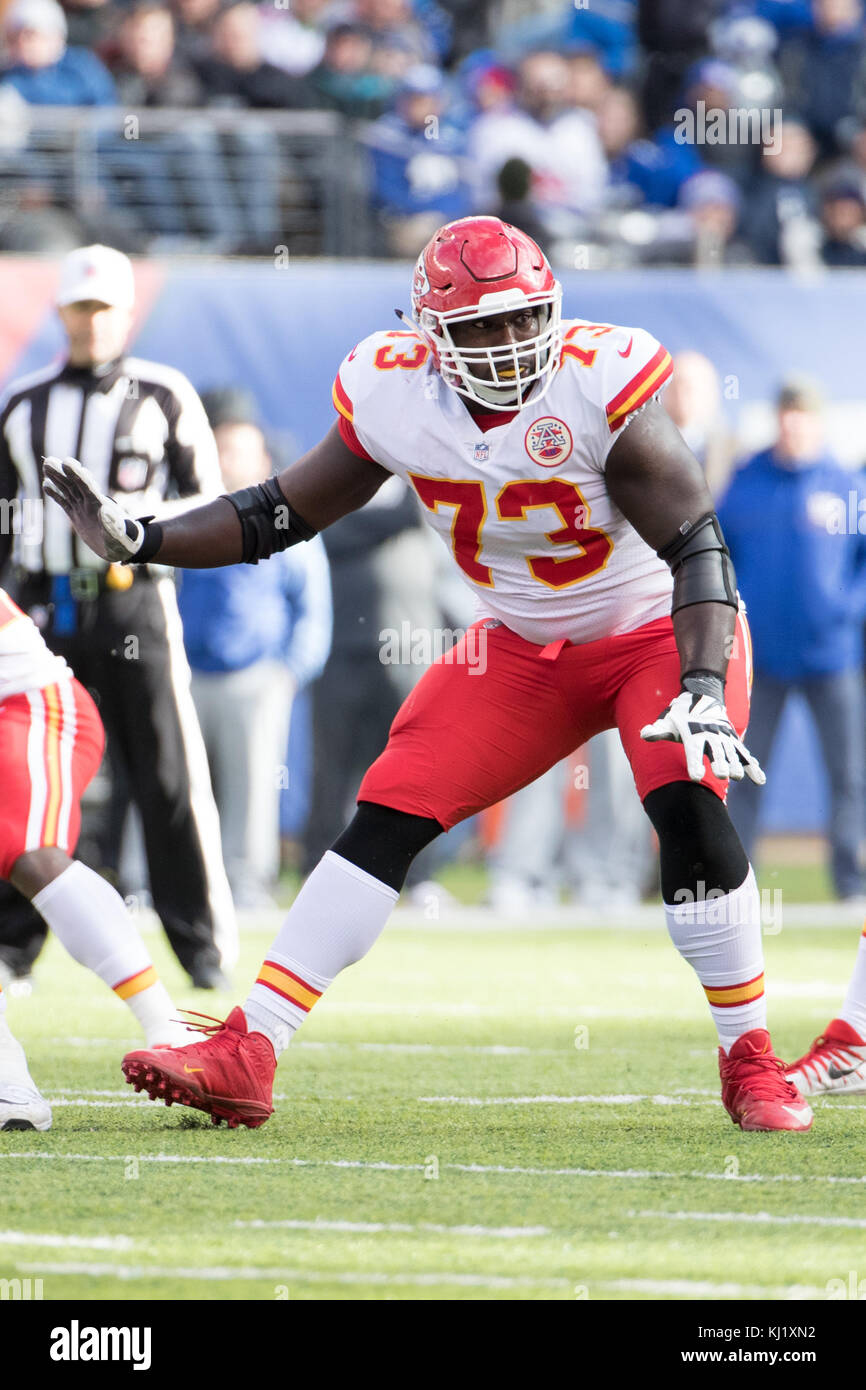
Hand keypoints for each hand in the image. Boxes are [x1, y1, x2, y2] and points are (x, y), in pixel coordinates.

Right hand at [42, 456, 144, 562]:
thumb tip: (105, 510)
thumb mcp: (118, 535)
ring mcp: (82, 508)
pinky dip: (56, 494)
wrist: (119, 547)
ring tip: (46, 465)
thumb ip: (111, 524)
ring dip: (57, 478)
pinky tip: (46, 484)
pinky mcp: (77, 516)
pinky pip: (64, 502)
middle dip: (62, 473)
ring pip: (67, 490)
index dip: (78, 475)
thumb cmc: (122, 541)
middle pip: (74, 485)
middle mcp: (90, 503)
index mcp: (100, 505)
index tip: (67, 463)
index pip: (87, 487)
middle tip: (48, 460)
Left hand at [640, 690, 765, 784]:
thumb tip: (643, 734)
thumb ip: (658, 730)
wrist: (703, 694)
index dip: (694, 763)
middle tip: (722, 775)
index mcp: (693, 733)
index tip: (695, 776)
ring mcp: (724, 737)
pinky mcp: (733, 739)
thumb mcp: (668, 720)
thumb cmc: (681, 714)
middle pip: (716, 751)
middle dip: (719, 763)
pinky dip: (753, 766)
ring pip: (732, 753)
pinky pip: (744, 754)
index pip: (693, 750)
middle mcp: (710, 735)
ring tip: (739, 777)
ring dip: (736, 764)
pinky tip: (760, 780)